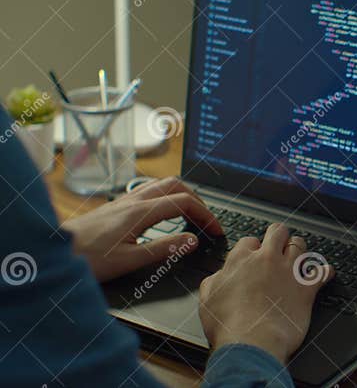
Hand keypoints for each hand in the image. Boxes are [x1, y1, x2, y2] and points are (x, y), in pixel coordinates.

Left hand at [62, 177, 222, 281]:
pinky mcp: (115, 207)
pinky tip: (163, 215)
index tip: (215, 230)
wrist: (52, 252)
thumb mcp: (129, 261)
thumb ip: (164, 250)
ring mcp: (123, 201)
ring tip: (191, 214)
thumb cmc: (85, 259)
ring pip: (161, 185)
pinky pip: (148, 192)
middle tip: (206, 220)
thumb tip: (192, 242)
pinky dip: (165, 198)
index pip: (185, 202)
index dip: (206, 215)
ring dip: (182, 195)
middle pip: (176, 185)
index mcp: (140, 212)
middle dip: (197, 199)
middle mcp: (132, 201)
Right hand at [198, 223, 333, 363]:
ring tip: (298, 256)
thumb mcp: (207, 300)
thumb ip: (214, 282)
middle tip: (279, 244)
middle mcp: (266, 259)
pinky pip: (322, 271)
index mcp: (241, 260)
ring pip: (300, 245)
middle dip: (278, 236)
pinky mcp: (306, 287)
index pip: (249, 240)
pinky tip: (325, 272)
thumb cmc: (228, 325)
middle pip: (278, 232)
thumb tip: (219, 277)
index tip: (253, 256)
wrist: (251, 342)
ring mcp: (289, 271)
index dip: (252, 248)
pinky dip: (325, 271)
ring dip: (299, 249)